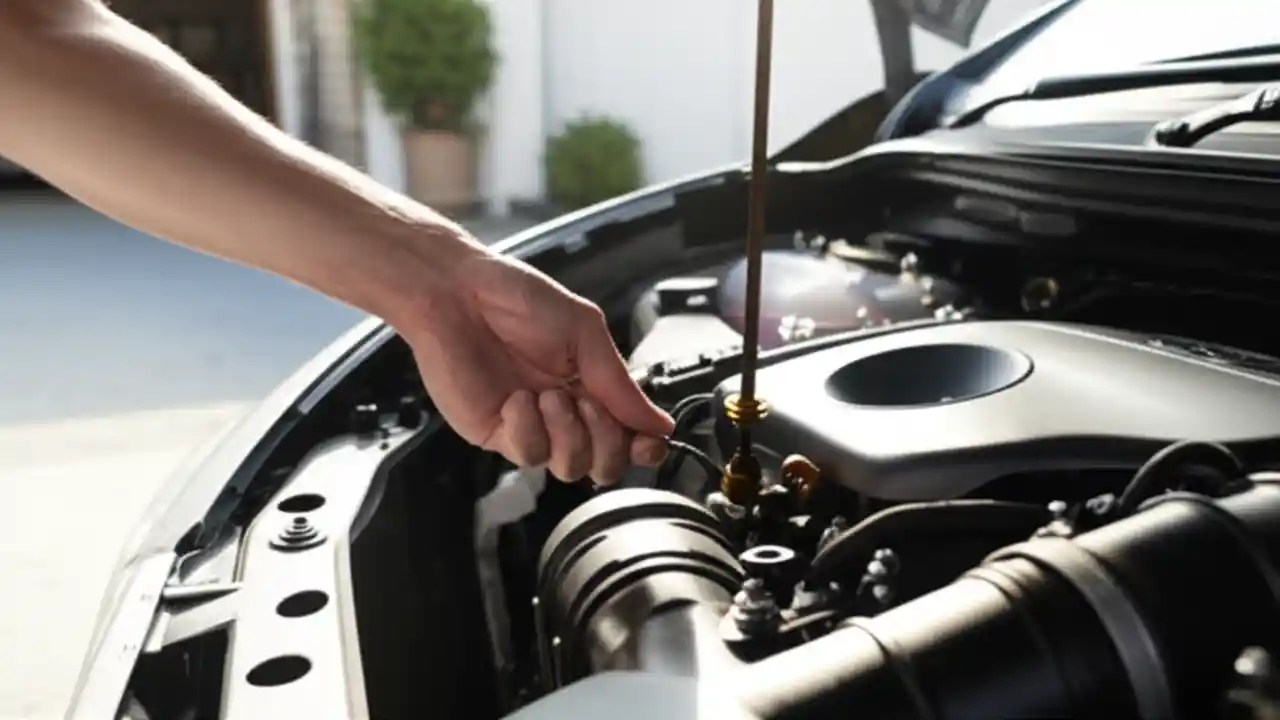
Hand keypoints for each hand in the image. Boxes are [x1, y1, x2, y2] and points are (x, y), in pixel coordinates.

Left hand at [401, 246, 672, 482]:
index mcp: (591, 385)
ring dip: (568, 432)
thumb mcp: (584, 332)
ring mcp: (531, 426)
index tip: (649, 441)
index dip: (644, 446)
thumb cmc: (517, 299)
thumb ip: (620, 384)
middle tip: (590, 405)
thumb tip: (660, 424)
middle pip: (604, 464)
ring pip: (569, 467)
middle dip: (607, 443)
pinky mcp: (496, 433)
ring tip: (549, 395)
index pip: (629, 435)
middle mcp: (564, 412)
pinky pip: (529, 454)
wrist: (457, 294)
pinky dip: (530, 428)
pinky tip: (517, 398)